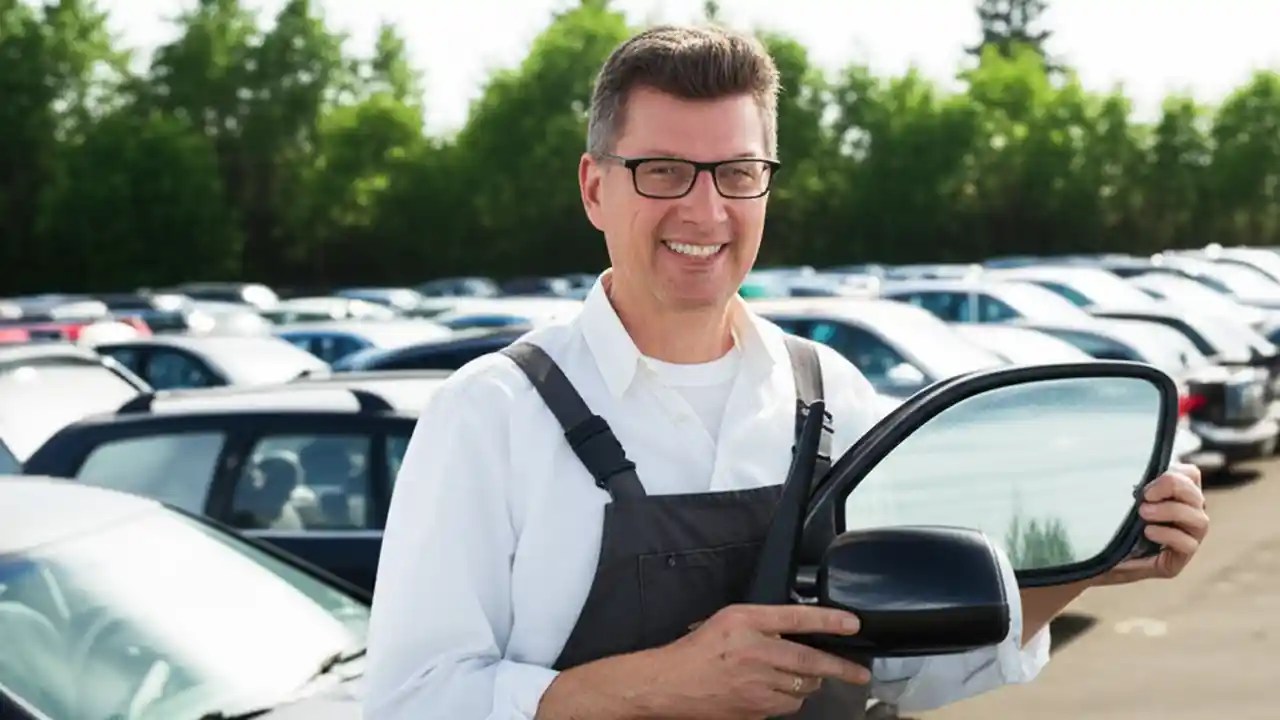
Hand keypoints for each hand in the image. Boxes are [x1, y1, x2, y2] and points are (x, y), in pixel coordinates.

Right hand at [643, 604, 870, 719]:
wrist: (671, 684)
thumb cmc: (698, 649)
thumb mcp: (730, 619)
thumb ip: (764, 622)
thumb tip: (797, 630)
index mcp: (747, 622)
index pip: (796, 618)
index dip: (828, 620)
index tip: (852, 623)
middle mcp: (755, 652)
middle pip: (809, 660)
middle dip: (840, 667)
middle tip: (860, 674)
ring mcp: (756, 685)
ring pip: (802, 688)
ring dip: (808, 684)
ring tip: (803, 679)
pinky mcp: (754, 710)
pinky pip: (785, 707)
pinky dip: (789, 700)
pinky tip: (777, 693)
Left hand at [1095, 463, 1208, 585]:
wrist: (1092, 557)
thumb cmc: (1106, 521)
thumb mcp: (1119, 498)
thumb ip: (1134, 483)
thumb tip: (1132, 463)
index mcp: (1176, 496)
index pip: (1191, 475)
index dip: (1176, 474)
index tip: (1148, 484)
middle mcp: (1187, 515)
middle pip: (1196, 495)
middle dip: (1173, 489)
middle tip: (1145, 495)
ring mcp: (1186, 539)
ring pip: (1199, 520)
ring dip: (1171, 511)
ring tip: (1144, 513)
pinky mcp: (1177, 560)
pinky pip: (1188, 545)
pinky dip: (1170, 535)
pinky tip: (1149, 532)